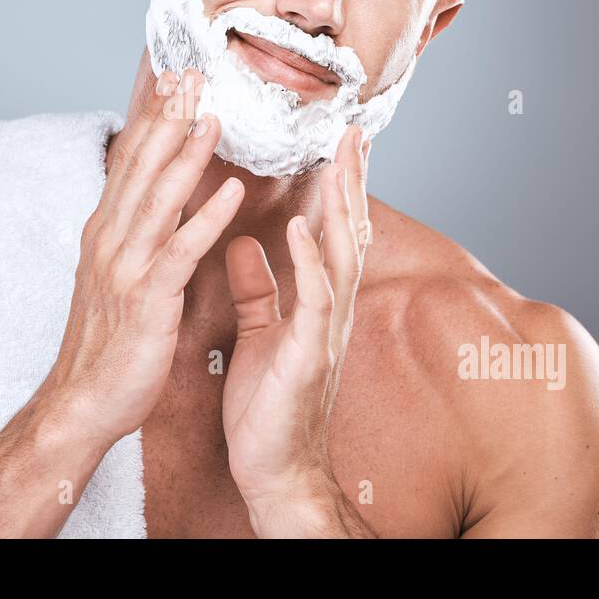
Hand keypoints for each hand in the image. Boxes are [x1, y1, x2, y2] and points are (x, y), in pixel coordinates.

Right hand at [42, 68, 244, 447]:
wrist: (80, 402)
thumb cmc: (105, 343)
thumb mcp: (113, 275)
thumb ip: (131, 232)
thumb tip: (147, 197)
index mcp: (105, 231)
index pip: (130, 161)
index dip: (152, 118)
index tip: (173, 79)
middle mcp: (110, 239)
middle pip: (141, 166)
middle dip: (168, 118)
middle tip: (193, 73)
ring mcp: (126, 267)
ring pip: (159, 198)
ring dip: (186, 154)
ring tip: (213, 115)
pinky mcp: (147, 299)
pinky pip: (180, 251)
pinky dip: (206, 217)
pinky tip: (232, 191)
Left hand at [221, 124, 372, 525]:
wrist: (271, 467)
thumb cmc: (267, 404)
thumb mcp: (258, 332)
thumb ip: (258, 287)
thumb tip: (245, 244)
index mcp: (316, 303)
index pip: (331, 232)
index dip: (337, 187)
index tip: (337, 142)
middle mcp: (329, 310)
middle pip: (348, 232)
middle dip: (352, 181)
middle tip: (353, 131)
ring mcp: (324, 331)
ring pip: (342, 256)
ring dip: (342, 207)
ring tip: (340, 161)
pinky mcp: (308, 354)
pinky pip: (313, 301)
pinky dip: (309, 262)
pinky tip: (298, 229)